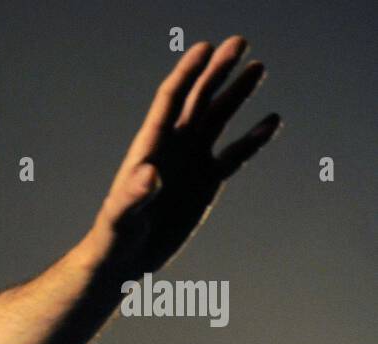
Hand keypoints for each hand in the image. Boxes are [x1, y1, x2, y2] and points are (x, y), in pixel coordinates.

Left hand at [77, 35, 281, 278]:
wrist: (124, 259)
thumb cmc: (114, 237)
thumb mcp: (122, 217)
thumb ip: (133, 196)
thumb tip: (149, 175)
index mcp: (150, 147)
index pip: (170, 100)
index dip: (187, 73)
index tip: (205, 47)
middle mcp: (173, 148)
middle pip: (198, 100)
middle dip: (217, 71)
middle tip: (240, 42)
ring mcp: (191, 162)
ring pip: (218, 119)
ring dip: (237, 94)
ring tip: (258, 67)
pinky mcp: (206, 182)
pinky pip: (235, 155)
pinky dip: (253, 139)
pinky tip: (271, 121)